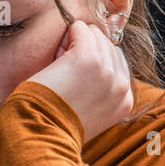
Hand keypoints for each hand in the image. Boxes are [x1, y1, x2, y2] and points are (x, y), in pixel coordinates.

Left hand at [22, 19, 133, 144]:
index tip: (75, 86)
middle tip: (64, 78)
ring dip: (73, 46)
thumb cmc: (54, 123)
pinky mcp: (89, 58)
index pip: (117, 62)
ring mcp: (107, 72)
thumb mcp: (89, 111)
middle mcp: (121, 86)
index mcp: (125, 100)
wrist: (39, 136)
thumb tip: (100, 56)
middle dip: (84, 52)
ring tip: (60, 71)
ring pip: (95, 34)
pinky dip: (66, 37)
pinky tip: (56, 59)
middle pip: (108, 45)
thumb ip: (102, 89)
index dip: (93, 67)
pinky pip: (80, 29)